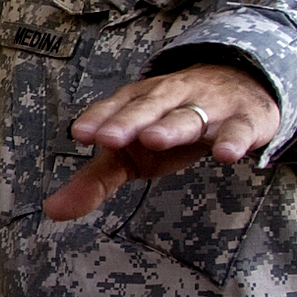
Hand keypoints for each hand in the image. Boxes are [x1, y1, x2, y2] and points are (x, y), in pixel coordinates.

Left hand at [44, 63, 279, 221]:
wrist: (240, 85)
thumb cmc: (170, 124)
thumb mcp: (133, 153)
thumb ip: (95, 180)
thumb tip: (52, 211)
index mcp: (139, 101)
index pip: (115, 106)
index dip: (99, 119)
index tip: (81, 134)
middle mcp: (171, 97)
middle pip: (148, 107)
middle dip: (128, 121)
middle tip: (109, 139)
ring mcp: (210, 106)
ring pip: (189, 115)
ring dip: (171, 126)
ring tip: (154, 139)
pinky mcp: (244, 121)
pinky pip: (239, 130)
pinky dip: (233, 140)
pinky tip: (225, 155)